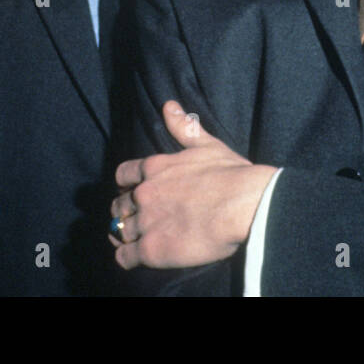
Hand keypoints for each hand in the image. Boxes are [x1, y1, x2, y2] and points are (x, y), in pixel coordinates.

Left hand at [111, 101, 276, 269]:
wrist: (244, 204)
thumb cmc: (231, 174)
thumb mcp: (207, 145)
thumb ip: (184, 127)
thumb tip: (168, 106)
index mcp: (154, 168)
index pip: (123, 176)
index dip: (126, 185)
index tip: (132, 192)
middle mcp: (144, 193)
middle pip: (119, 204)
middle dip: (124, 211)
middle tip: (136, 219)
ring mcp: (146, 222)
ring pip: (120, 230)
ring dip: (124, 234)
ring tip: (132, 240)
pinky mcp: (152, 249)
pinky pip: (126, 257)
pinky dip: (127, 257)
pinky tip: (135, 258)